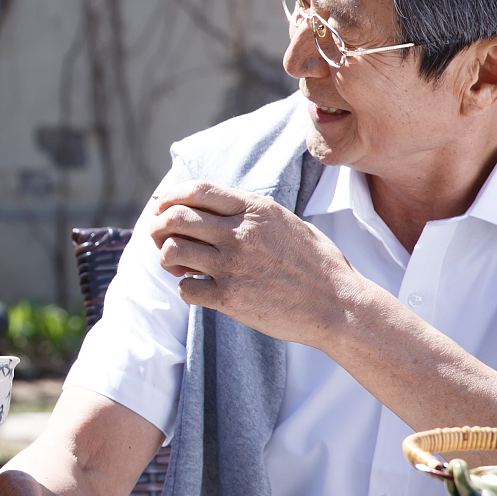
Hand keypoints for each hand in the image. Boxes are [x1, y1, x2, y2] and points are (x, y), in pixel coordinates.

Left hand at [148, 180, 375, 347]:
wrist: (338, 305)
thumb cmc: (317, 264)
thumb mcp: (287, 222)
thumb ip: (252, 212)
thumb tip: (218, 205)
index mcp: (255, 210)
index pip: (197, 189)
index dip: (171, 195)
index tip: (163, 205)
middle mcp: (240, 233)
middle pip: (175, 218)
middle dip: (158, 226)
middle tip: (160, 237)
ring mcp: (233, 265)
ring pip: (172, 250)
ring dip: (166, 257)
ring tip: (178, 265)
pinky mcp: (230, 297)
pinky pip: (186, 288)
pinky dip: (185, 287)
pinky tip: (198, 288)